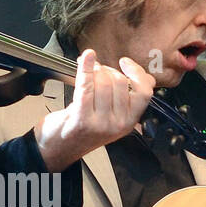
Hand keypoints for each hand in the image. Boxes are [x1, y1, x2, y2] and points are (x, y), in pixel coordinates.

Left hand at [33, 49, 154, 171]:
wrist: (59, 148)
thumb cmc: (83, 128)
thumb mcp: (112, 116)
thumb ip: (128, 98)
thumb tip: (146, 77)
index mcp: (129, 122)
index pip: (144, 92)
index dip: (136, 73)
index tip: (125, 63)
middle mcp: (118, 124)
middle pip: (120, 82)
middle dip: (106, 70)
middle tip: (96, 71)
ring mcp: (101, 123)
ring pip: (104, 81)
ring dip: (94, 71)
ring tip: (87, 73)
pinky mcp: (82, 118)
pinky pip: (86, 85)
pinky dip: (86, 68)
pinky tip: (85, 58)